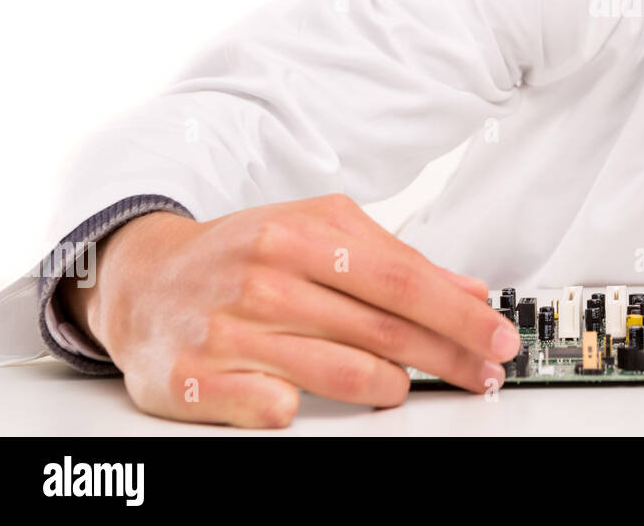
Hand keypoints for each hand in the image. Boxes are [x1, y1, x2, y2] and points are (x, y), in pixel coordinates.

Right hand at [62, 193, 521, 426]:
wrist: (144, 280)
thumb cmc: (243, 254)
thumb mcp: (318, 233)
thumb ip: (393, 259)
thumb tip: (468, 290)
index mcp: (301, 234)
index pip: (401, 279)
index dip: (459, 314)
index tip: (500, 338)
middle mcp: (266, 278)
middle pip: (382, 328)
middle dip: (447, 356)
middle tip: (483, 373)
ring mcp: (230, 330)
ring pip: (342, 373)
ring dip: (390, 386)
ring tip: (401, 385)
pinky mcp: (197, 378)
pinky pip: (275, 408)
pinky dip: (305, 409)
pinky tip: (312, 402)